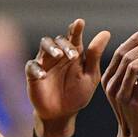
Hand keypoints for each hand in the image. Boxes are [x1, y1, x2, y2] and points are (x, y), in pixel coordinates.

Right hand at [26, 19, 111, 136]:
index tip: (80, 23)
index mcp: (73, 54)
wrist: (63, 114)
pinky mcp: (33, 74)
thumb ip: (94, 56)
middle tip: (74, 55)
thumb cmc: (78, 94)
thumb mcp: (90, 76)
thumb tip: (106, 33)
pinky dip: (36, 69)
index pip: (74, 37)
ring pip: (44, 46)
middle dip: (66, 44)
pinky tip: (42, 75)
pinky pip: (31, 67)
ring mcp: (44, 63)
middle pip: (58, 40)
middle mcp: (58, 54)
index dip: (76, 29)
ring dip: (51, 49)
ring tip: (58, 55)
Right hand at [100, 29, 137, 136]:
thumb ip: (131, 74)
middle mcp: (112, 86)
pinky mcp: (136, 102)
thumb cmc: (135, 112)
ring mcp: (122, 94)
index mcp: (107, 80)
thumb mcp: (128, 90)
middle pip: (126, 57)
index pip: (119, 54)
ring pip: (133, 66)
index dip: (133, 40)